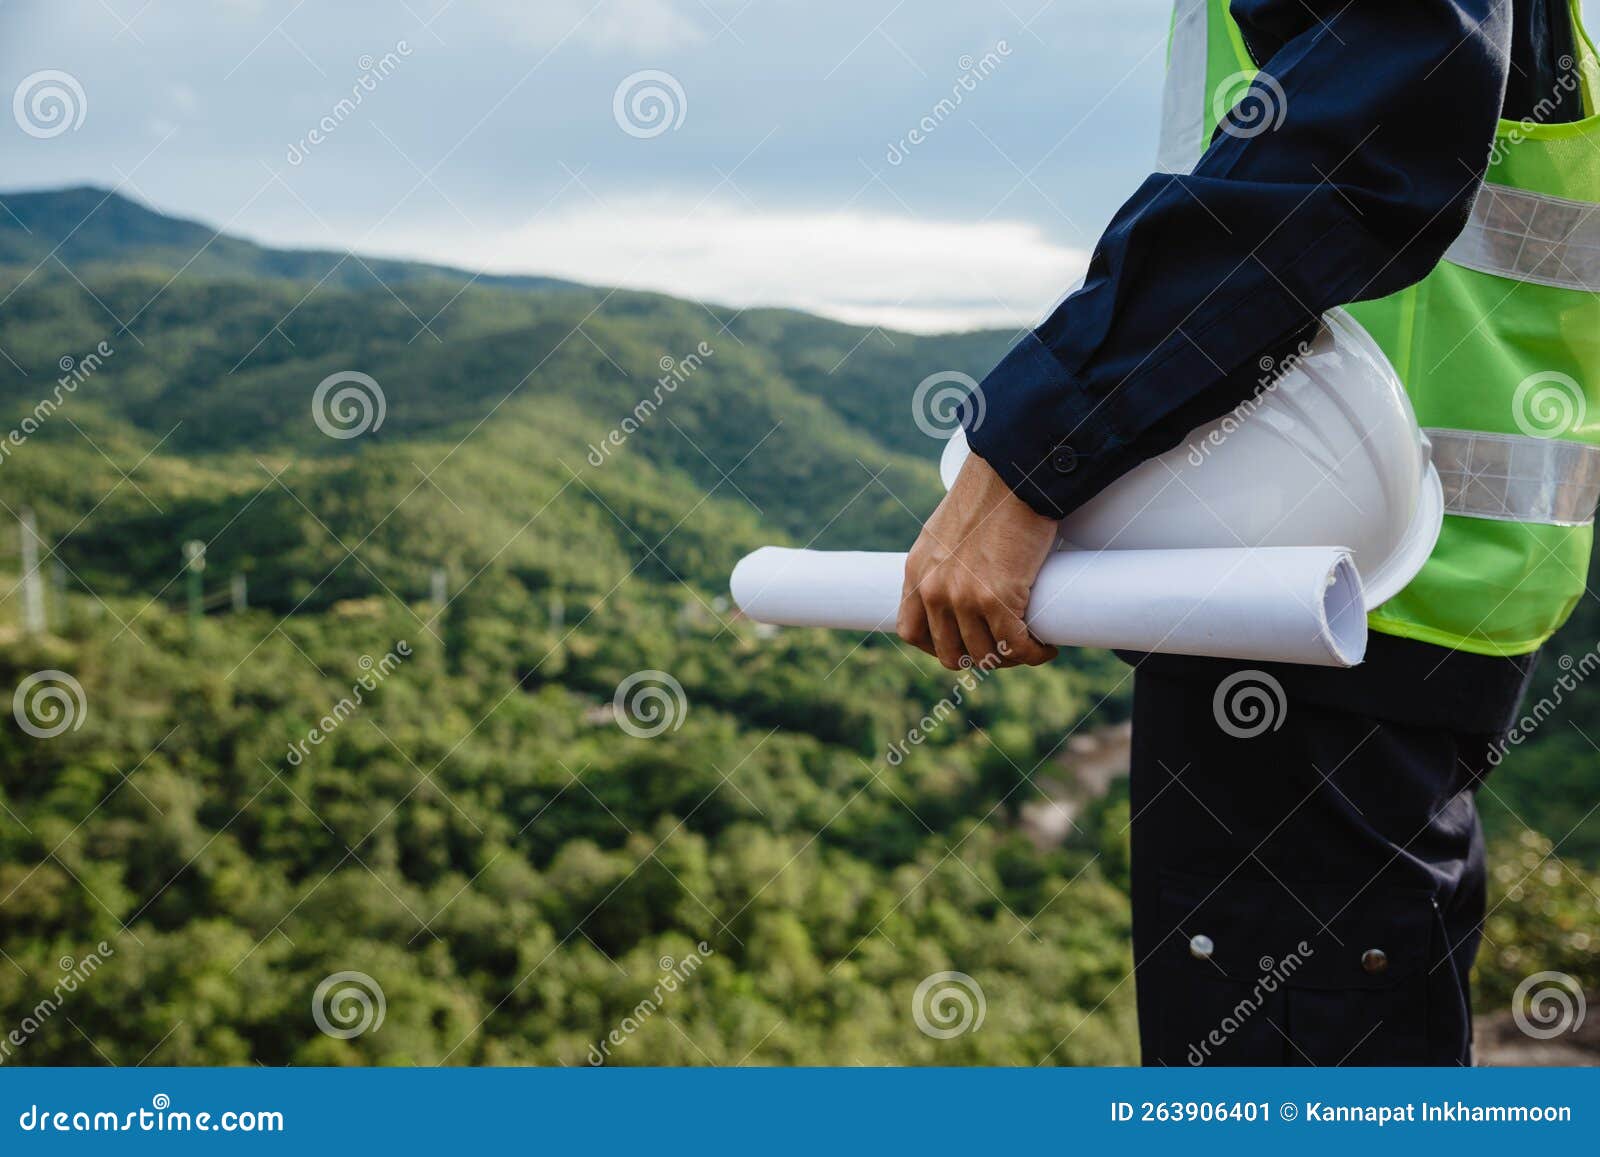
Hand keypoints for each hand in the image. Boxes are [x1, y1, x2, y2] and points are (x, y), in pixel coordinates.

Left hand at [898, 450, 1059, 669]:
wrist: (1012, 474)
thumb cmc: (990, 494)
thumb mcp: (947, 530)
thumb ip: (946, 559)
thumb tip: (966, 581)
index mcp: (918, 572)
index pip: (912, 632)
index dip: (939, 647)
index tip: (965, 644)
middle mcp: (934, 589)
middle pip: (950, 653)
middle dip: (980, 657)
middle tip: (1005, 647)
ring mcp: (963, 597)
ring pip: (984, 655)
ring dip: (1010, 658)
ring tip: (1029, 646)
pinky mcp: (996, 599)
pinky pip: (1014, 646)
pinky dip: (1033, 653)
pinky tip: (1045, 647)